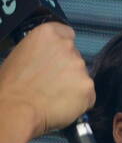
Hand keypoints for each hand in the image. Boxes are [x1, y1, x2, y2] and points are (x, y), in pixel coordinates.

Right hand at [0, 22, 94, 139]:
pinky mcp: (88, 87)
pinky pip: (88, 95)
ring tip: (54, 95)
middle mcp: (67, 46)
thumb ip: (42, 50)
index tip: (58, 58)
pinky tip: (62, 104)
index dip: (63, 48)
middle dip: (67, 68)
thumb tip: (49, 57)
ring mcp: (80, 67)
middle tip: (52, 82)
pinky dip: (80, 101)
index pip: (67, 34)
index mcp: (49, 34)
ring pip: (82, 76)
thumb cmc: (12, 84)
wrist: (16, 108)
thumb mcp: (21, 54)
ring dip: (74, 85)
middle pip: (76, 56)